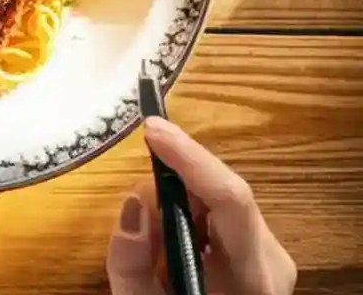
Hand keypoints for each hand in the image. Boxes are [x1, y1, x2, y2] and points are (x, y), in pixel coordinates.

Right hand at [107, 117, 295, 294]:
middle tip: (135, 205)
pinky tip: (169, 241)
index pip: (232, 199)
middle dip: (173, 185)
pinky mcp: (262, 254)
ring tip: (151, 241)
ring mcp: (272, 256)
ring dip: (178, 203)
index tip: (151, 129)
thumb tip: (131, 203)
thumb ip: (131, 264)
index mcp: (255, 278)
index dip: (191, 158)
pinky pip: (220, 215)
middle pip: (224, 194)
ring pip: (220, 201)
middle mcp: (275, 260)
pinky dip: (188, 216)